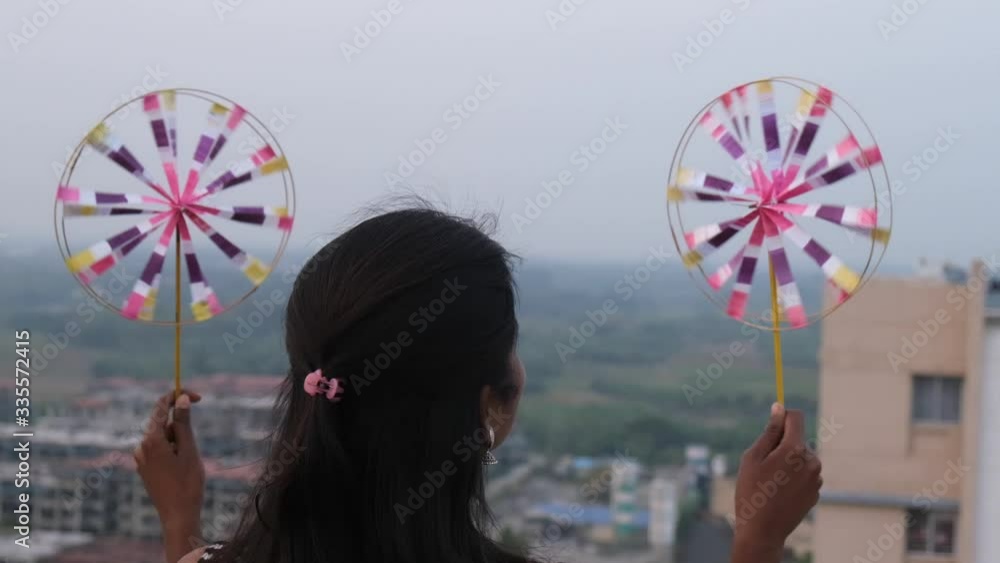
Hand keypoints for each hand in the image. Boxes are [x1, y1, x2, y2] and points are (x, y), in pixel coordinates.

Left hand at [135, 390, 204, 534]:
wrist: (177, 515)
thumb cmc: (187, 483)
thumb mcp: (189, 449)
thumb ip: (183, 423)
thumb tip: (181, 399)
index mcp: (151, 440)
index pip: (161, 406)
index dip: (178, 396)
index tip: (198, 397)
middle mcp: (141, 447)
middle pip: (162, 423)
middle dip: (181, 427)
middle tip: (194, 447)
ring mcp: (140, 458)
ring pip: (162, 437)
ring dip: (178, 441)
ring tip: (187, 462)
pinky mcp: (144, 468)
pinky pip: (159, 450)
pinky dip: (172, 451)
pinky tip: (180, 469)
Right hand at [731, 403, 821, 562]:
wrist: (762, 531)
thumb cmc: (752, 491)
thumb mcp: (753, 457)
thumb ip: (770, 431)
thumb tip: (779, 407)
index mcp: (795, 449)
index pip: (796, 417)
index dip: (782, 417)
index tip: (771, 426)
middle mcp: (812, 461)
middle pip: (797, 438)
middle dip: (782, 444)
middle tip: (763, 465)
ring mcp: (817, 478)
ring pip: (801, 457)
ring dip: (788, 461)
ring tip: (771, 482)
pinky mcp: (816, 491)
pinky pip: (805, 474)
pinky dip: (793, 476)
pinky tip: (779, 492)